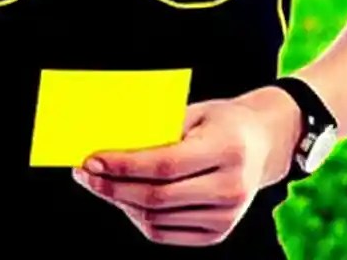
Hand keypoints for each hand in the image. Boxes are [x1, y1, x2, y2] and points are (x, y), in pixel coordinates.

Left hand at [70, 88, 303, 246]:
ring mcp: (227, 216)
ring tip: (97, 183)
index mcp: (227, 151)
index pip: (164, 165)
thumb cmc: (219, 122)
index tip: (89, 158)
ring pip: (156, 219)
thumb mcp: (191, 113)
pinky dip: (137, 216)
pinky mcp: (218, 233)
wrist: (263, 145)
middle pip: (156, 197)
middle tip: (83, 172)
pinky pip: (164, 232)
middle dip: (111, 186)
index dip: (122, 164)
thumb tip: (105, 144)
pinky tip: (122, 198)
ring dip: (119, 202)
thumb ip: (154, 129)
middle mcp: (231, 189)